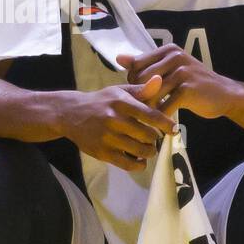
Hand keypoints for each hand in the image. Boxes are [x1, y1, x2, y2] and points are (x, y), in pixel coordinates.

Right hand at [58, 78, 175, 170]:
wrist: (70, 113)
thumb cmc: (101, 101)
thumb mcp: (119, 91)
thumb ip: (142, 90)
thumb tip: (160, 79)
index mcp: (122, 103)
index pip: (151, 115)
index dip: (167, 124)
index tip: (174, 129)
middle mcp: (115, 120)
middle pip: (149, 135)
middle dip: (155, 138)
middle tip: (153, 137)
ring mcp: (108, 138)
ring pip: (141, 151)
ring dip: (149, 151)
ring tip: (147, 147)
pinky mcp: (102, 153)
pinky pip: (129, 164)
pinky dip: (139, 164)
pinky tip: (140, 159)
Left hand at [117, 46, 236, 119]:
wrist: (226, 95)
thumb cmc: (196, 84)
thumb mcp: (172, 70)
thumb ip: (147, 65)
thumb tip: (119, 58)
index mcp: (168, 50)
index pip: (136, 65)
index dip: (134, 83)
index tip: (144, 95)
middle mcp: (175, 57)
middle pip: (140, 79)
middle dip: (140, 97)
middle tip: (148, 109)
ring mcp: (182, 72)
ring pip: (151, 93)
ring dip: (150, 110)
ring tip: (155, 119)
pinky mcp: (187, 89)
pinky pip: (164, 106)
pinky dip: (163, 118)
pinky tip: (166, 124)